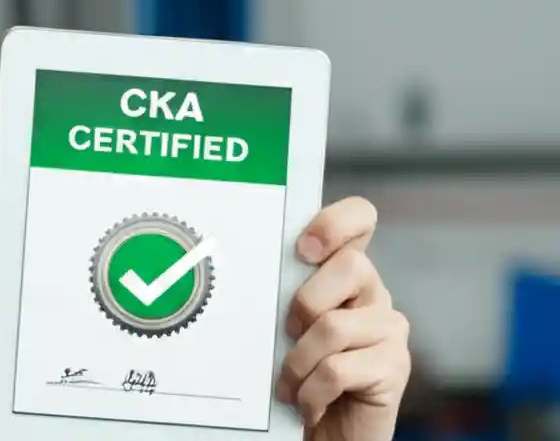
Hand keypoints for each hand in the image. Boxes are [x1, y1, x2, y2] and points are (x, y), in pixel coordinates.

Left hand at [275, 196, 410, 440]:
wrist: (325, 432)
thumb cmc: (296, 373)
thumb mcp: (282, 325)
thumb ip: (282, 293)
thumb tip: (244, 267)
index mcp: (344, 272)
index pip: (359, 218)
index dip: (336, 222)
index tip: (303, 249)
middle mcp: (374, 293)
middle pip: (351, 266)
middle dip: (306, 302)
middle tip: (288, 334)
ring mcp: (389, 329)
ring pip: (335, 326)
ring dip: (298, 361)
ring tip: (288, 383)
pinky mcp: (395, 368)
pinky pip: (338, 369)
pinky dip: (311, 391)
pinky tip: (308, 403)